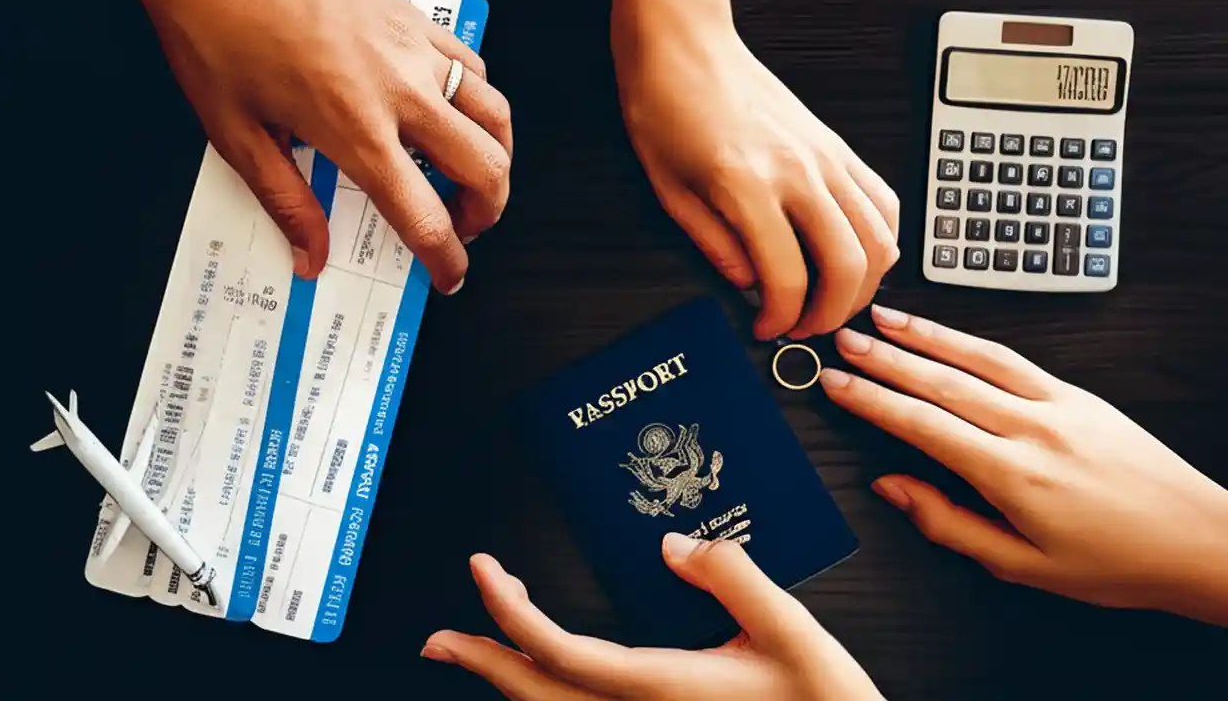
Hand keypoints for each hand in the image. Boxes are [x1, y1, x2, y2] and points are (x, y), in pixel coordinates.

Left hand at [134, 0, 511, 289]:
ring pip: (495, 116)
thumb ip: (284, 201)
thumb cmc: (218, 31)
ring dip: (495, 158)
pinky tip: (451, 113)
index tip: (449, 274)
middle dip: (487, 212)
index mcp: (355, 130)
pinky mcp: (414, 20)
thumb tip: (311, 254)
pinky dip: (477, 102)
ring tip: (470, 174)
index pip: (424, 215)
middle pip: (485, 167)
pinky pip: (473, 68)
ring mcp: (414, 51)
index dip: (447, 258)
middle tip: (462, 225)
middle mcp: (398, 91)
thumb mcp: (236, 133)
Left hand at [422, 535, 882, 699]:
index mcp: (661, 686)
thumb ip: (732, 576)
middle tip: (437, 638)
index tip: (482, 569)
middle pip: (535, 696)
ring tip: (473, 655)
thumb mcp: (792, 632)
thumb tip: (674, 544)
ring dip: (505, 685)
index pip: (559, 651)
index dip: (508, 613)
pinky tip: (542, 688)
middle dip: (480, 662)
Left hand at [611, 0, 898, 339]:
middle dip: (831, 314)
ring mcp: (826, 156)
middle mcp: (798, 170)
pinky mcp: (838, 146)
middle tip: (804, 326)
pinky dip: (880, 239)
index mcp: (747, 185)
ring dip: (862, 283)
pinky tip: (856, 256)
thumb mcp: (669, 192)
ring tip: (830, 300)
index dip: (781, 318)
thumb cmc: (668, 107)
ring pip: (879, 238)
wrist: (685, 48)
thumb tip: (748, 286)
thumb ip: (714, 246)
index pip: (787, 277)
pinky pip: (884, 201)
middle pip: (848, 265)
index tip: (766, 328)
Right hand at [821, 306, 1227, 625]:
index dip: (871, 401)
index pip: (922, 425)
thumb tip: (892, 488)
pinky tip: (946, 334)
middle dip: (885, 359)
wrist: (1199, 540)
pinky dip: (971, 341)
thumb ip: (948, 523)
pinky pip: (1013, 358)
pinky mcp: (1079, 395)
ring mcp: (1059, 404)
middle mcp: (1034, 429)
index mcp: (1013, 475)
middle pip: (942, 382)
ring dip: (924, 335)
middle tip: (843, 341)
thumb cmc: (1115, 561)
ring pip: (977, 357)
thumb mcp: (1020, 566)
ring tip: (883, 319)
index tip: (835, 384)